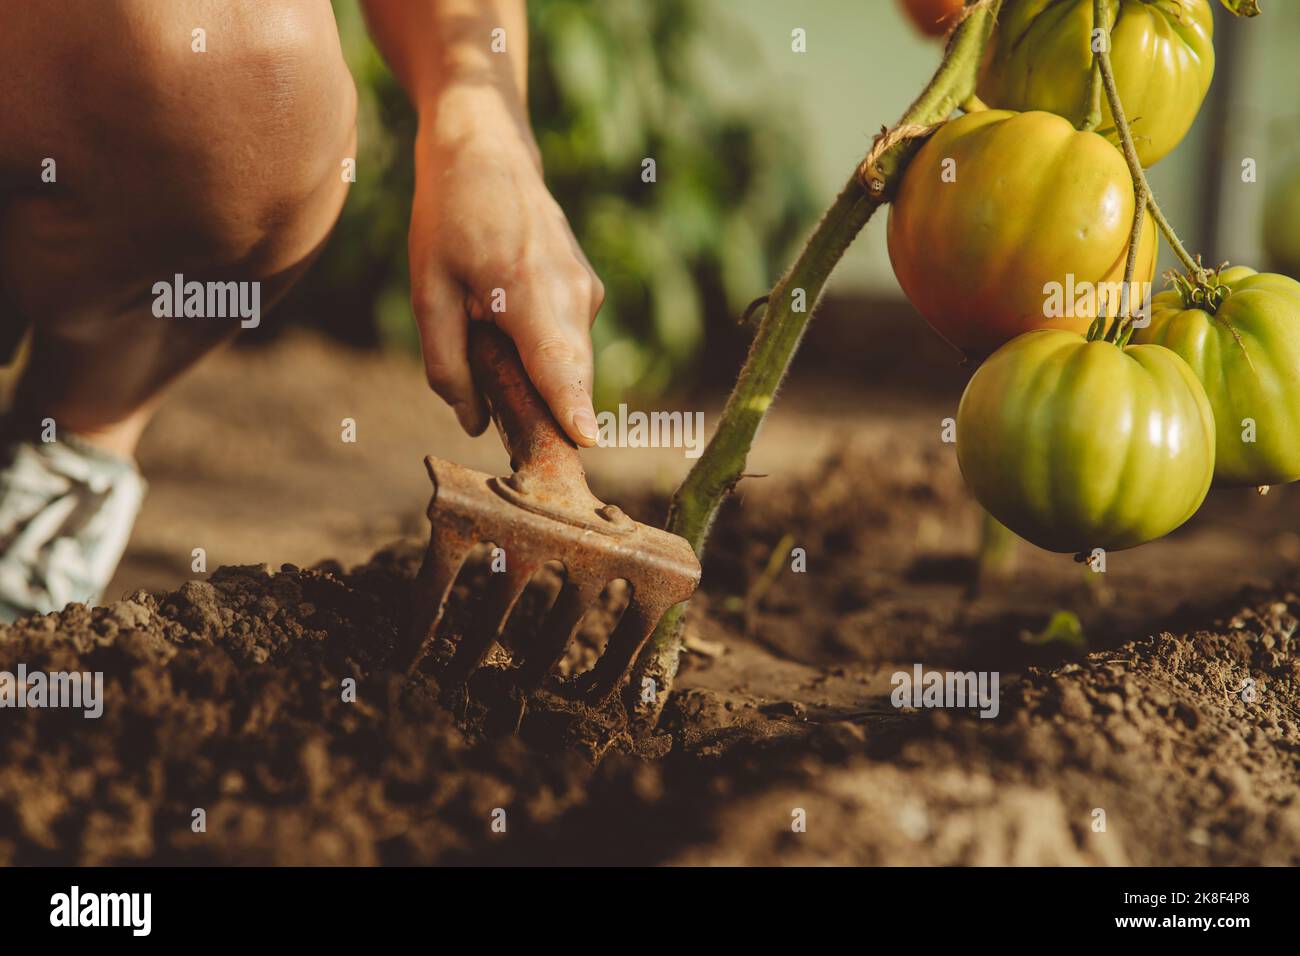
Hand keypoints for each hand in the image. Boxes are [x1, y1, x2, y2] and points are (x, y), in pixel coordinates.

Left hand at [407, 89, 603, 445]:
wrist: (488, 147)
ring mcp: (588, 290)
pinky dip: (542, 351)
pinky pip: (569, 342)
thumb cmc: (450, 216)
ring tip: (486, 337)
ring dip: (537, 375)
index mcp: (527, 289)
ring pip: (570, 362)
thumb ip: (448, 364)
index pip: (558, 364)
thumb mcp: (429, 292)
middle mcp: (572, 293)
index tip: (586, 442)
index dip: (571, 410)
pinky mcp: (590, 290)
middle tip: (504, 422)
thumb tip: (474, 423)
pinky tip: (504, 319)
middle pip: (569, 377)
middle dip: (544, 411)